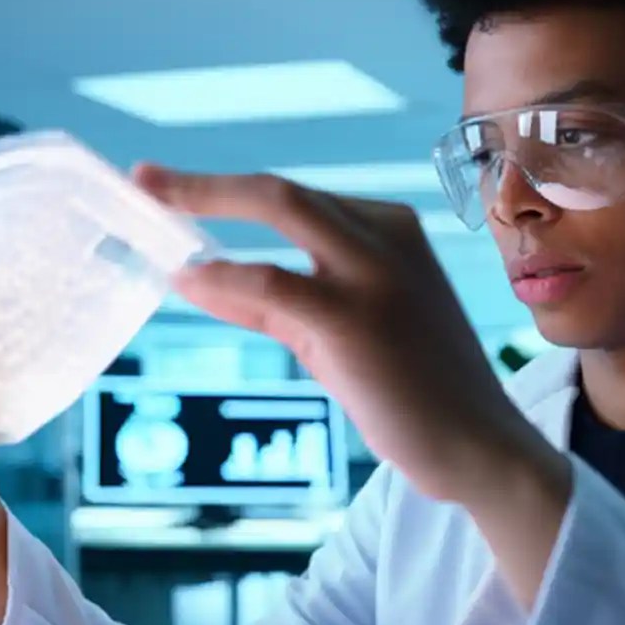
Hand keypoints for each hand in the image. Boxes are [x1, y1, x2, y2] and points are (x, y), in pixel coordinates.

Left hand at [135, 165, 554, 501]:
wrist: (479, 445)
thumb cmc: (412, 391)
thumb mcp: (338, 334)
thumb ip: (276, 305)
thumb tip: (201, 279)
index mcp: (392, 231)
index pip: (297, 205)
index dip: (228, 194)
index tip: (176, 191)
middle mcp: (388, 238)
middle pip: (283, 191)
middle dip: (205, 183)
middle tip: (145, 179)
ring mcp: (376, 273)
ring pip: (282, 208)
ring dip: (204, 204)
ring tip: (150, 213)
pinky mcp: (357, 318)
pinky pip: (274, 282)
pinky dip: (222, 276)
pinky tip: (186, 278)